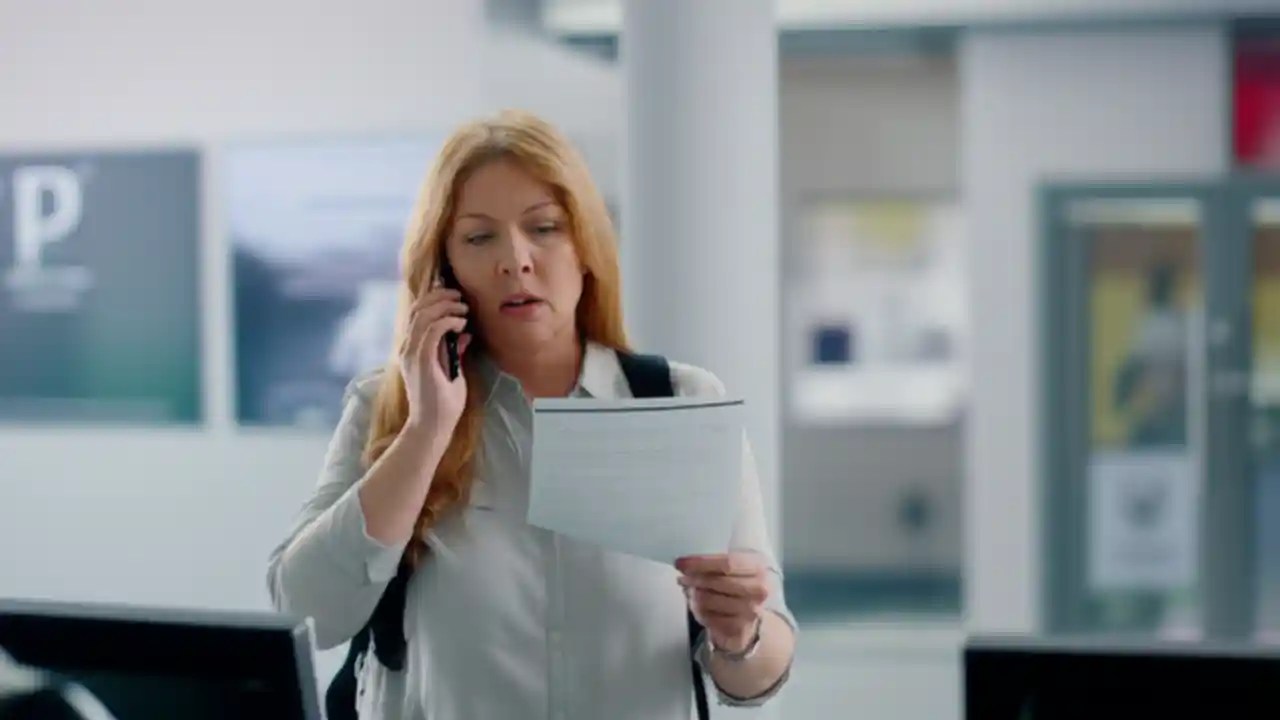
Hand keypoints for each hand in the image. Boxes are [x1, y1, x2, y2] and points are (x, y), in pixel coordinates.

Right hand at [399, 286, 470, 441]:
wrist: (432, 427)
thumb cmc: (442, 404)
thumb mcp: (452, 372)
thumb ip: (453, 352)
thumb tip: (464, 335)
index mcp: (411, 349)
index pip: (417, 314)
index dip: (434, 299)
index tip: (454, 296)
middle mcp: (407, 348)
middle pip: (419, 309)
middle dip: (440, 296)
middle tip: (459, 295)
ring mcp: (411, 354)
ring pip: (424, 316)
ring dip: (445, 306)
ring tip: (463, 307)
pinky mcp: (421, 360)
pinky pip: (432, 330)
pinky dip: (447, 321)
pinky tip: (461, 323)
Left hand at [676, 552, 768, 653]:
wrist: (747, 619)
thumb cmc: (735, 588)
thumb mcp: (730, 569)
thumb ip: (711, 564)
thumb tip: (684, 564)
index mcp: (757, 567)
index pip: (727, 563)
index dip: (701, 562)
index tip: (681, 562)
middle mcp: (759, 589)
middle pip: (716, 581)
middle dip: (693, 579)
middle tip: (682, 578)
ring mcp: (751, 610)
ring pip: (707, 600)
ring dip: (693, 596)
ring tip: (692, 593)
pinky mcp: (739, 628)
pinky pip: (707, 617)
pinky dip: (698, 611)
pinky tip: (701, 608)